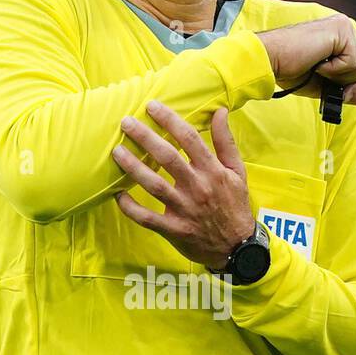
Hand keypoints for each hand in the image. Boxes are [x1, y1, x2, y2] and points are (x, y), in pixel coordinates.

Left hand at [111, 102, 254, 271]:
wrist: (238, 247)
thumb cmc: (235, 206)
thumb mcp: (238, 172)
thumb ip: (225, 142)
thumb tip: (219, 111)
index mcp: (213, 171)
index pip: (189, 138)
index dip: (169, 119)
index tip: (151, 106)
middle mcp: (198, 187)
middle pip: (167, 157)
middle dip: (145, 137)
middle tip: (126, 122)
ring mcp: (184, 209)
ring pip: (154, 185)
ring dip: (133, 167)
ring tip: (117, 152)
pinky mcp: (174, 229)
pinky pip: (147, 218)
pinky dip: (130, 207)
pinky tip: (118, 194)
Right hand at [256, 15, 355, 105]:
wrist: (270, 61)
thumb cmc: (290, 70)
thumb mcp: (324, 85)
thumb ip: (347, 90)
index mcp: (341, 38)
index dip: (348, 84)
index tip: (327, 83)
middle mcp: (345, 28)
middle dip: (347, 82)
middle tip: (322, 76)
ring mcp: (344, 26)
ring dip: (340, 76)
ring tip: (318, 66)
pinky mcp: (341, 29)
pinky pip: (353, 62)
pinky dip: (334, 70)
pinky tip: (317, 61)